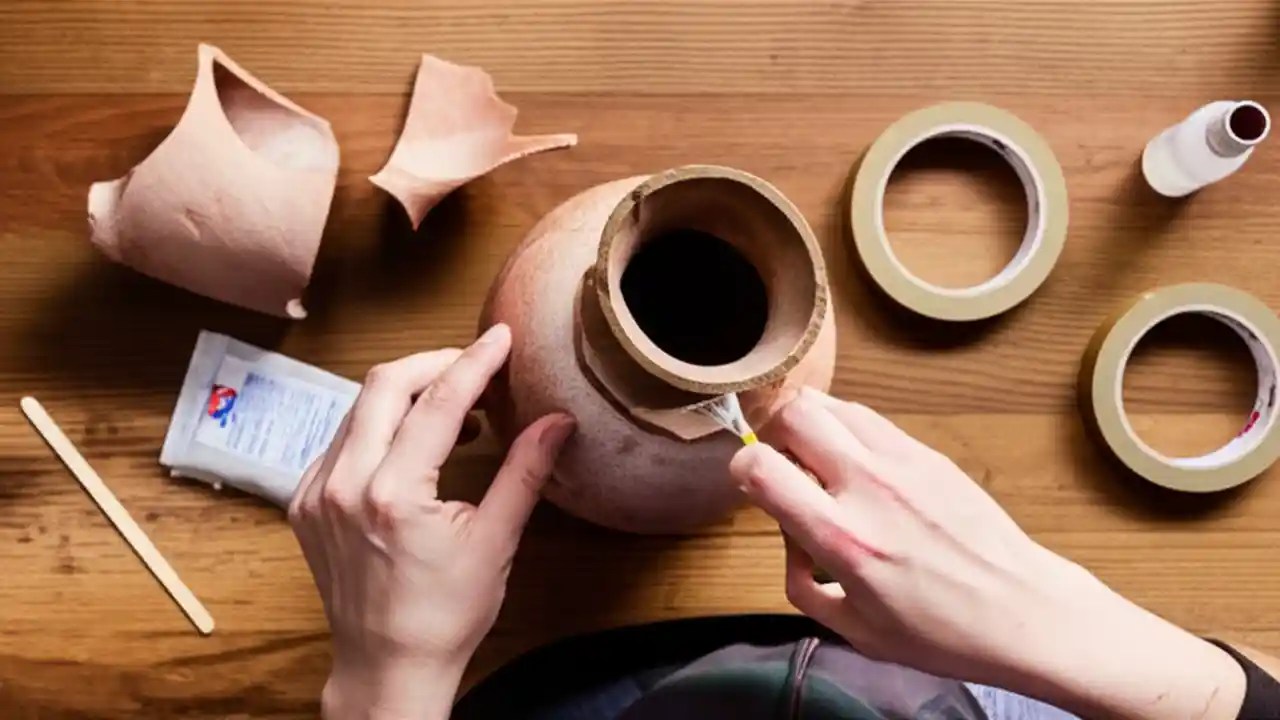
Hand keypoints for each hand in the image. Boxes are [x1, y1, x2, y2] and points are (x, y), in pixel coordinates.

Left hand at [288, 324, 574, 719]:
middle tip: (476, 365)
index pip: (439, 401)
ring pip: (358, 407)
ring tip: (457, 412)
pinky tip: (414, 445)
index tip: (500, 338)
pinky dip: (380, 426)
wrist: (388, 667)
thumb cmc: (443, 616)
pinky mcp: (304, 502)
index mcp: (393, 494)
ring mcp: (315, 492)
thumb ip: (525, 472)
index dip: (475, 361)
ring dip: (408, 394)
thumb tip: (557, 421)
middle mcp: (343, 484)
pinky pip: (342, 438)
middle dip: (436, 363)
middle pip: (384, 384)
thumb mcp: (496, 542)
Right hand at [732, 388, 1244, 719]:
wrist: (1024, 610)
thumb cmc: (944, 632)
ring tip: (816, 458)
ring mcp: (902, 463)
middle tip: (780, 459)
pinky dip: (846, 428)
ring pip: (830, 402)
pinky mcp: (928, 453)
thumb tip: (787, 548)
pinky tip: (855, 463)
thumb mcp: (855, 631)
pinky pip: (868, 417)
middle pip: (793, 412)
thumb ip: (802, 587)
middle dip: (772, 430)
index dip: (740, 469)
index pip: (761, 468)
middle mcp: (869, 489)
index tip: (750, 484)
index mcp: (844, 540)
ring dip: (809, 422)